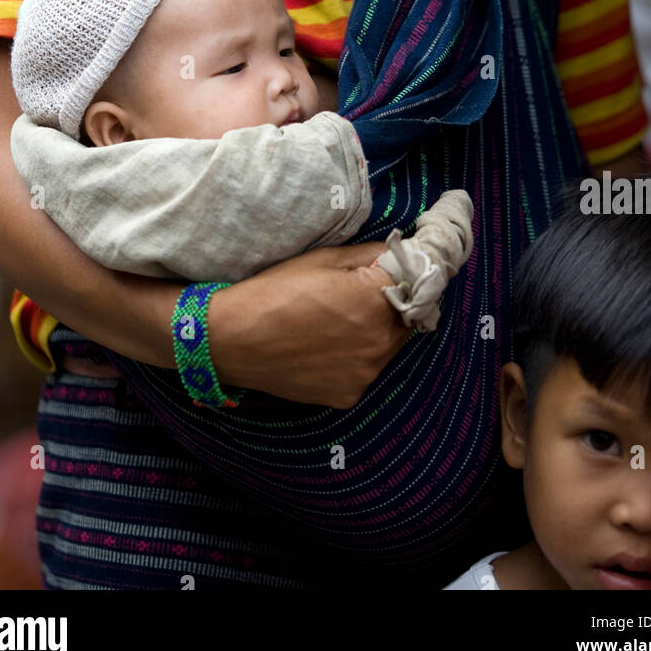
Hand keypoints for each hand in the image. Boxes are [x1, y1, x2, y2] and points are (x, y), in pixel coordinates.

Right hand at [207, 241, 410, 407]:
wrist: (233, 340)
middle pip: (406, 318)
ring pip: (387, 347)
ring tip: (336, 323)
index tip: (395, 270)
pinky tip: (325, 348)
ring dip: (375, 333)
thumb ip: (371, 255)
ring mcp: (366, 374)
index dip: (407, 274)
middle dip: (392, 304)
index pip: (417, 282)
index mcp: (377, 301)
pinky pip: (364, 371)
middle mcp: (380, 342)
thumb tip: (398, 254)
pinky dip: (355, 359)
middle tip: (359, 296)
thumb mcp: (323, 258)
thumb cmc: (275, 290)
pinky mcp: (349, 395)